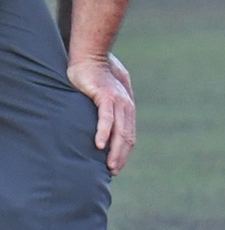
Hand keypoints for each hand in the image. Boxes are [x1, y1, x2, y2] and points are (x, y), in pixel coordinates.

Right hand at [70, 54, 135, 174]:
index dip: (124, 152)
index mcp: (127, 108)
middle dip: (121, 156)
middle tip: (113, 172)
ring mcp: (118, 101)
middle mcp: (126, 106)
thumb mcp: (107, 95)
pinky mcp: (106, 96)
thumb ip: (109, 109)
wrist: (92, 57)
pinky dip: (104, 132)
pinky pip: (106, 118)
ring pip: (119, 131)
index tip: (116, 167)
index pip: (129, 135)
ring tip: (109, 165)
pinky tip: (99, 145)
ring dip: (114, 150)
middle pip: (127, 137)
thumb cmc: (98, 75)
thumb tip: (104, 126)